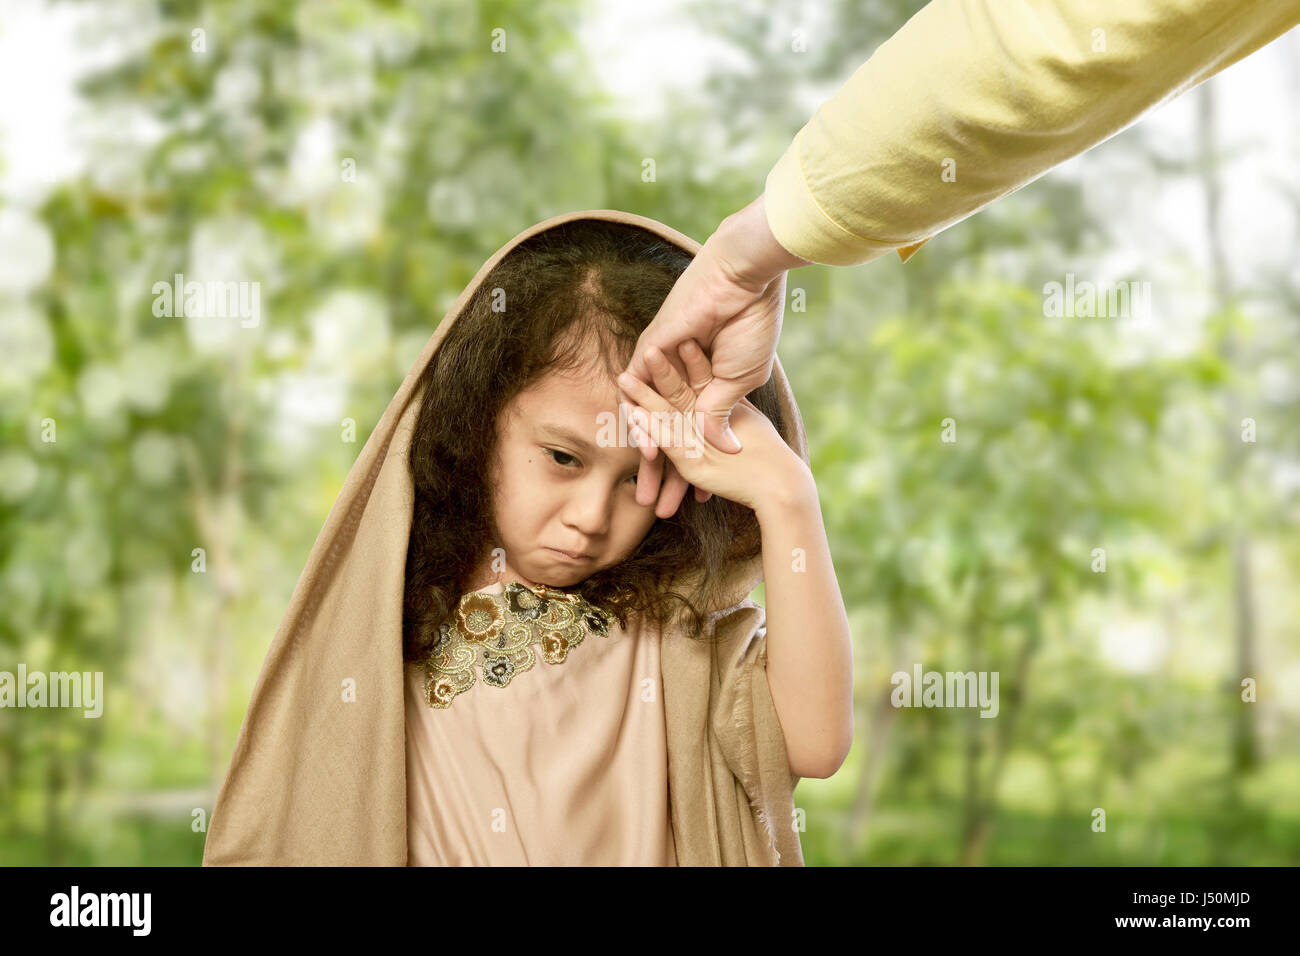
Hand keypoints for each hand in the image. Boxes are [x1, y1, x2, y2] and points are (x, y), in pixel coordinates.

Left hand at [620, 193, 812, 517]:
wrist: (744, 283)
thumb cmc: (751, 325)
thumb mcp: (740, 380)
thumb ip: (722, 412)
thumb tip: (718, 446)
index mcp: (704, 386)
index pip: (694, 438)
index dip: (696, 472)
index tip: (698, 502)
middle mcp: (678, 381)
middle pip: (666, 438)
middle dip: (666, 478)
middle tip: (661, 511)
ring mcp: (660, 368)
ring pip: (648, 424)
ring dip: (649, 462)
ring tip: (648, 497)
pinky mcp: (648, 353)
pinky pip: (637, 399)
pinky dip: (641, 429)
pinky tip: (647, 456)